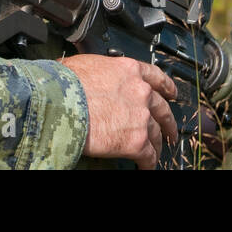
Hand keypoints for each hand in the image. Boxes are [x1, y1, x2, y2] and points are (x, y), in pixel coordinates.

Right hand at [61, 55, 178, 168]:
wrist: (61, 103)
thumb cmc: (65, 83)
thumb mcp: (88, 65)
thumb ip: (102, 73)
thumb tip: (92, 78)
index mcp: (129, 70)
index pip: (156, 77)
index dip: (166, 87)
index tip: (171, 93)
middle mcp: (141, 92)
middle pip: (162, 108)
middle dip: (167, 121)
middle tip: (169, 129)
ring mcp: (141, 117)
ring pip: (157, 134)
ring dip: (158, 144)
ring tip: (157, 152)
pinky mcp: (136, 141)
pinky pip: (148, 155)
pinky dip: (148, 163)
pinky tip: (145, 166)